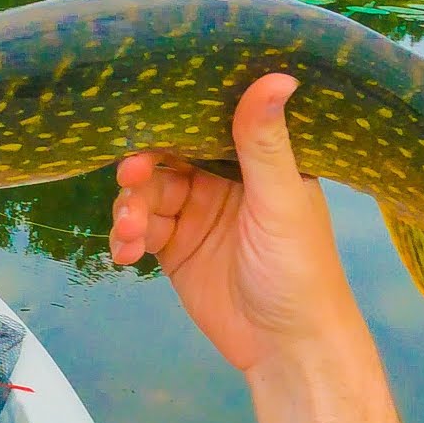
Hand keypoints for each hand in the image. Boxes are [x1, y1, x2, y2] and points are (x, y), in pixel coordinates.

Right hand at [109, 73, 407, 422]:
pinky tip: (124, 254)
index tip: (147, 123)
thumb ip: (264, 141)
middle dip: (142, 168)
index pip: (206, 124)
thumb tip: (278, 73)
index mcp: (256, 160)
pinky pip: (138, 231)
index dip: (173, 121)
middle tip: (131, 179)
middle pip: (167, 157)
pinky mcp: (175, 250)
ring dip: (130, 208)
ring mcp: (196, 215)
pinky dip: (125, 238)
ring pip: (147, 194)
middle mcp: (223, 181)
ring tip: (130, 233)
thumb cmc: (299, 268)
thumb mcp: (280, 200)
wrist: (287, 348)